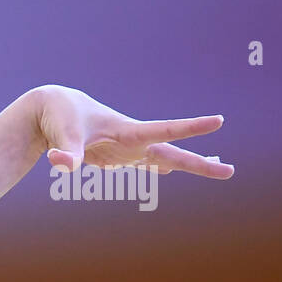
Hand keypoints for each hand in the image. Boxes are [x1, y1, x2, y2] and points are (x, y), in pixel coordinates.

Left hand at [32, 84, 233, 178]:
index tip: (219, 121)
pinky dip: (159, 168)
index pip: (164, 130)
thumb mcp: (63, 135)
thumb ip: (65, 154)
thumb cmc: (61, 117)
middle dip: (199, 163)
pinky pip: (143, 164)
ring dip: (188, 165)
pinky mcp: (115, 156)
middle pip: (171, 153)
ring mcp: (125, 149)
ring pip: (163, 159)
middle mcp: (132, 140)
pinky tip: (170, 171)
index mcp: (127, 130)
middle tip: (230, 171)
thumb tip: (61, 165)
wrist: (51, 110)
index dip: (190, 128)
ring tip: (220, 169)